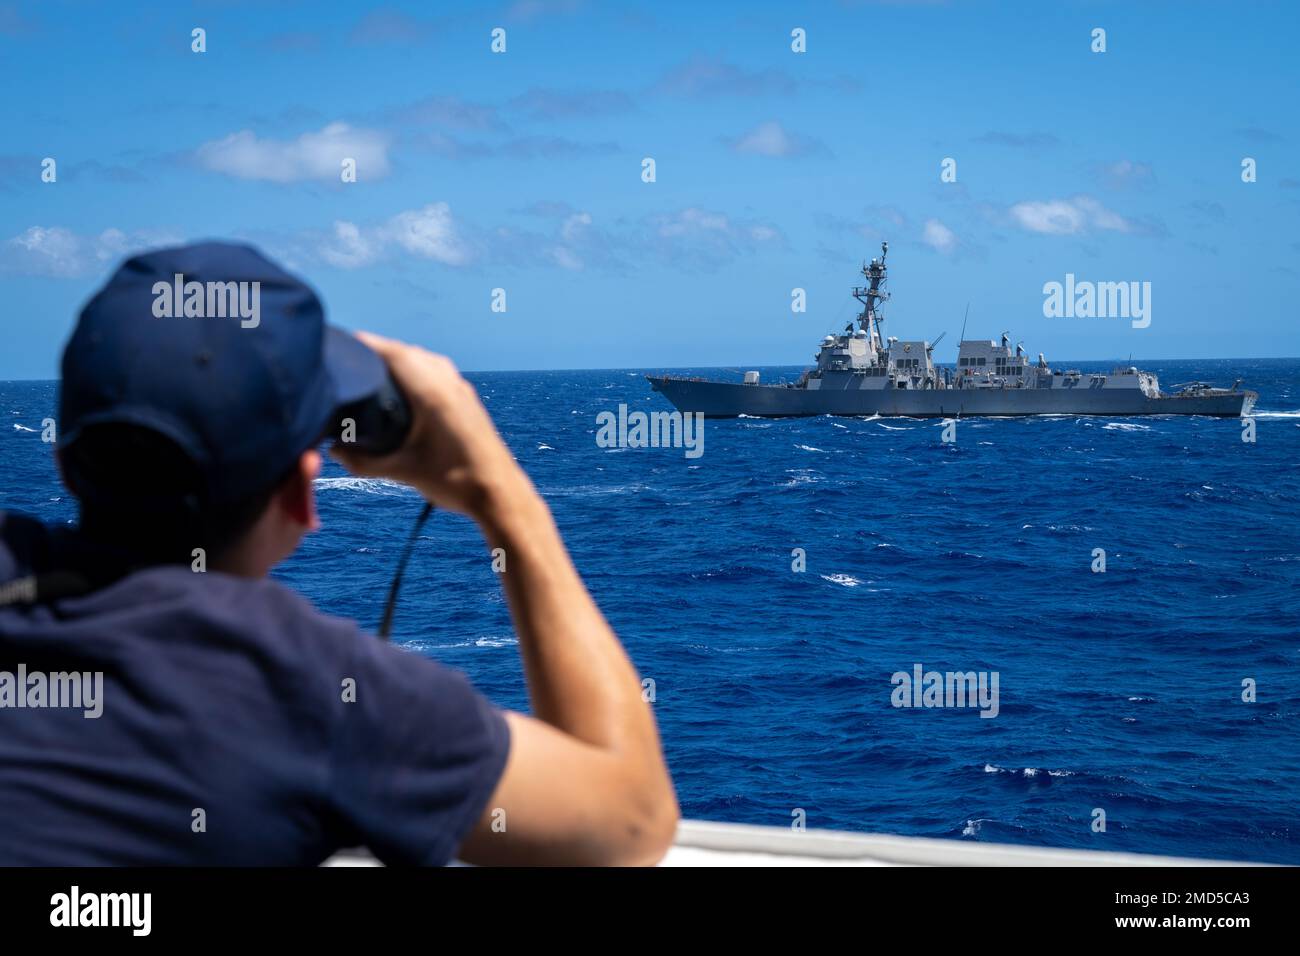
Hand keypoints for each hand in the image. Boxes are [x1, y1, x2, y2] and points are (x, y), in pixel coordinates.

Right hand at [331, 331, 531, 520]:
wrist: (500, 494)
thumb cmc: (456, 482)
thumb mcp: (403, 472)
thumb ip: (363, 461)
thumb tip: (334, 451)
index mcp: (432, 393)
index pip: (393, 353)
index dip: (365, 344)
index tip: (342, 344)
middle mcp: (449, 384)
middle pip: (407, 352)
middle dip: (377, 352)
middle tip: (349, 358)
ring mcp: (461, 390)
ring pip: (425, 360)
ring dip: (400, 360)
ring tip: (372, 371)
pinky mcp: (468, 400)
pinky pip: (438, 371)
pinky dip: (417, 370)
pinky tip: (406, 388)